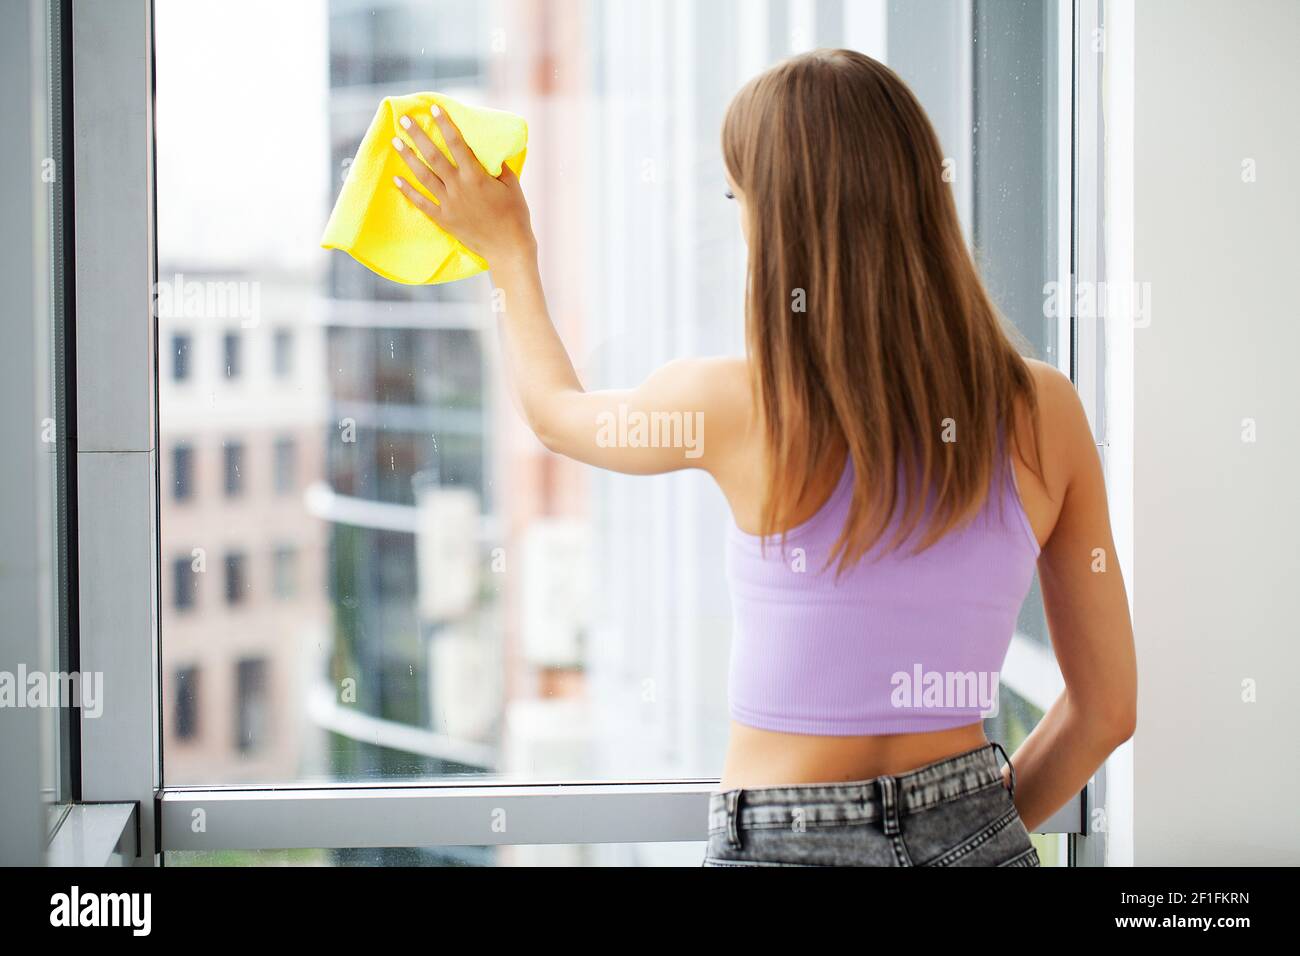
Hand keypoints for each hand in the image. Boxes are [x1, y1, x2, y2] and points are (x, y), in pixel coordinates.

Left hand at [391, 105, 535, 265]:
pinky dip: (408, 191)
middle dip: (418, 136)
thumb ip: (498, 167)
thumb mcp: (512, 185)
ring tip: (396, 142)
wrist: (508, 248)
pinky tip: (397, 179)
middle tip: (405, 120)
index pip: (457, 144)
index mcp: (476, 176)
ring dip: (408, 158)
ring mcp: (449, 204)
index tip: (433, 109)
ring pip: (424, 176)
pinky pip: (422, 203)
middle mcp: (459, 187)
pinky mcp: (444, 219)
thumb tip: (489, 152)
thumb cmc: (515, 215)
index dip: (445, 124)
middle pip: (434, 156)